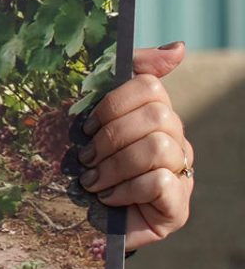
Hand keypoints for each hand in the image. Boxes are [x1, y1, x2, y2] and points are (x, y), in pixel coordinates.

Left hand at [77, 44, 193, 253]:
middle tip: (87, 158)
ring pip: (158, 147)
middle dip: (112, 137)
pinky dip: (126, 189)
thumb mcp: (95, 118)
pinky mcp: (178, 206)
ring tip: (93, 182)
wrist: (89, 221)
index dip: (114, 103)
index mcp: (156, 113)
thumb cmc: (92, 164)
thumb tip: (179, 48)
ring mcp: (182, 173)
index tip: (87, 126)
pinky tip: (109, 198)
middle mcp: (176, 139)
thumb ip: (124, 75)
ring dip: (115, 166)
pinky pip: (159, 181)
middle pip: (157, 116)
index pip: (149, 85)